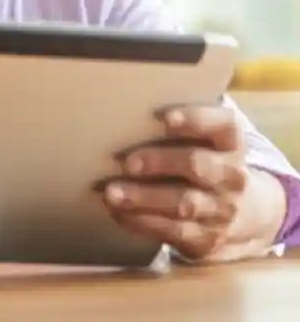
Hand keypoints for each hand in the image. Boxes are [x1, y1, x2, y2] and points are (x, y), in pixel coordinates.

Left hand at [102, 105, 273, 260]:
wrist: (245, 214)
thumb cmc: (204, 162)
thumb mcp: (203, 141)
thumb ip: (176, 129)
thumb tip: (118, 117)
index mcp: (230, 143)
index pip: (223, 125)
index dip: (197, 120)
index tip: (165, 117)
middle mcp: (232, 176)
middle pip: (198, 165)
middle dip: (160, 162)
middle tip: (127, 162)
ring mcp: (222, 209)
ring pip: (184, 203)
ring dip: (144, 198)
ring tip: (111, 193)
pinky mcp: (208, 238)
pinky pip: (174, 231)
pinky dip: (141, 221)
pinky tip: (118, 212)